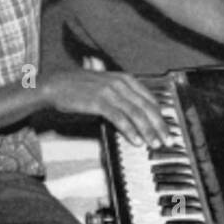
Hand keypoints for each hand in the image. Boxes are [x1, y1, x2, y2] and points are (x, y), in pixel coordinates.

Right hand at [40, 70, 167, 147]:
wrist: (55, 85)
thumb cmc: (80, 87)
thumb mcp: (105, 84)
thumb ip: (122, 93)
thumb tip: (137, 109)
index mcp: (126, 78)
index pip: (150, 99)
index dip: (161, 115)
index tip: (167, 128)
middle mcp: (121, 83)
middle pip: (147, 107)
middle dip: (160, 125)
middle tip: (168, 140)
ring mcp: (110, 92)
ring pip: (136, 114)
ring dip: (148, 131)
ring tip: (155, 144)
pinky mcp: (99, 102)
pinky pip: (119, 118)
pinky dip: (130, 131)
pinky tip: (137, 141)